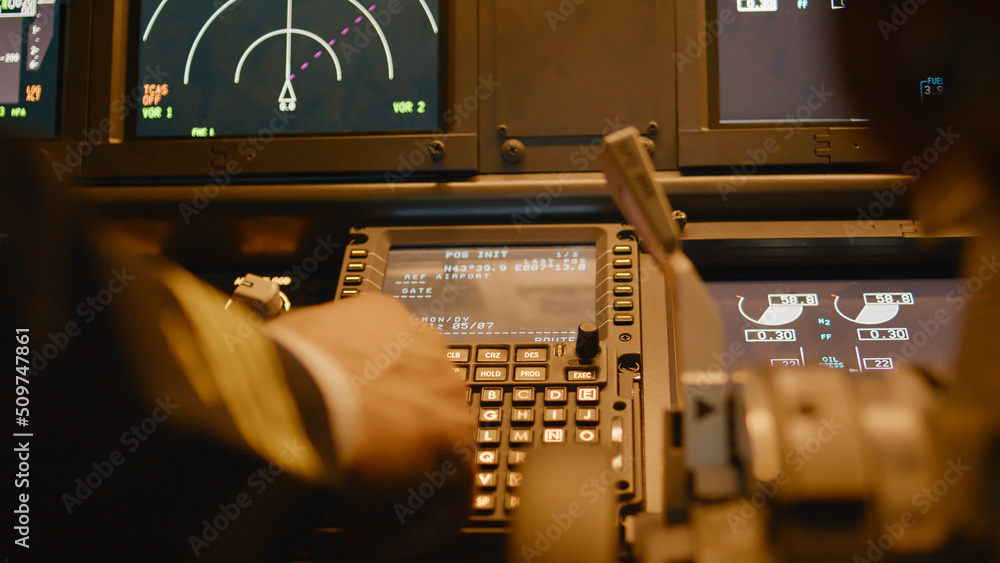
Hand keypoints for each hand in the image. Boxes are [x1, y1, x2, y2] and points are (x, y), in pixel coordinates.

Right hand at [268, 293, 472, 556]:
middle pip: (412, 412)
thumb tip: (276, 395)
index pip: (383, 371)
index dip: (358, 417)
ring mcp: (443, 388)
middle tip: (343, 484)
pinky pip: (445, 501)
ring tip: (347, 522)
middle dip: (381, 454)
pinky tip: (362, 542)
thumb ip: (301, 370)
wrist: (286, 398)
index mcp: (379, 318)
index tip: (332, 444)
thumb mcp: (280, 354)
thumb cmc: (267, 376)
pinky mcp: (456, 439)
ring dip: (391, 494)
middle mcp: (420, 345)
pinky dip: (406, 532)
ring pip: (431, 457)